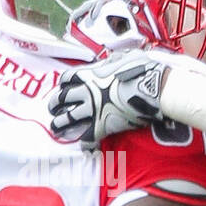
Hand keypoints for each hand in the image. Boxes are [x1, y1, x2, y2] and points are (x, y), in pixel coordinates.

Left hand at [49, 50, 175, 147]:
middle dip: (54, 105)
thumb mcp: (125, 57)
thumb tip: (114, 60)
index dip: (63, 84)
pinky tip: (84, 148)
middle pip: (62, 99)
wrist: (153, 89)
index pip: (66, 79)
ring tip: (56, 129)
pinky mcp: (103, 126)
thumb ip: (114, 61)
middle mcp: (86, 92)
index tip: (62, 88)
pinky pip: (88, 137)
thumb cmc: (143, 71)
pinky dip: (85, 143)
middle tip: (52, 110)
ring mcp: (93, 110)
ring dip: (60, 124)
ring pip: (68, 119)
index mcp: (90, 74)